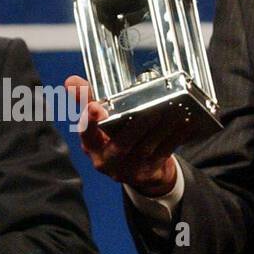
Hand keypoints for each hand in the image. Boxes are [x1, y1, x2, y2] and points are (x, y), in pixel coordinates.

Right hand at [64, 76, 181, 197]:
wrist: (134, 172)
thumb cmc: (113, 140)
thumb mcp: (97, 124)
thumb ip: (87, 101)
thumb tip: (71, 81)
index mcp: (91, 145)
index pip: (86, 133)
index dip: (89, 120)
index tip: (94, 108)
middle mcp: (107, 160)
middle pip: (120, 145)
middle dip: (135, 128)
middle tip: (149, 111)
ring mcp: (128, 169)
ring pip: (145, 148)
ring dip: (160, 130)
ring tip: (170, 112)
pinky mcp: (148, 172)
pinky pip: (163, 153)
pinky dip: (174, 137)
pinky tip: (183, 123)